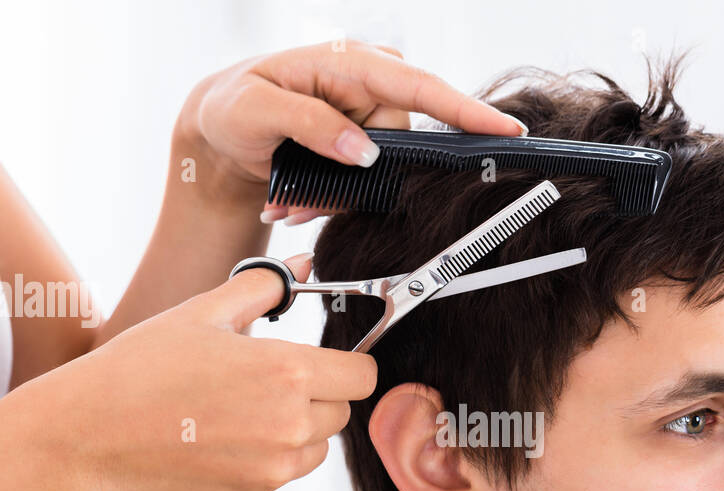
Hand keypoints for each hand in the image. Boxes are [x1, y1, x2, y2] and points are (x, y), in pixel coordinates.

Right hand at [49, 254, 376, 490]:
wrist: (88, 435)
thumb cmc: (141, 367)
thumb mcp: (203, 313)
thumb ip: (265, 287)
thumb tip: (306, 264)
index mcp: (287, 373)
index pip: (363, 376)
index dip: (347, 365)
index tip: (325, 361)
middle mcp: (289, 427)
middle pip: (341, 414)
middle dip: (316, 396)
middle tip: (264, 383)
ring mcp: (271, 472)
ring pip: (314, 450)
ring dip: (293, 433)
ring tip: (236, 414)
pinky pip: (277, 478)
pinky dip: (259, 464)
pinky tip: (214, 443)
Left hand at [174, 38, 527, 219]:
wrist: (219, 129)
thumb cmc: (234, 105)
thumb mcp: (258, 110)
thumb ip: (310, 125)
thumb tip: (361, 150)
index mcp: (348, 62)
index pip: (419, 86)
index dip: (466, 111)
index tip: (504, 131)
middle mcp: (367, 86)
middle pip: (399, 144)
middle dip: (359, 179)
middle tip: (304, 196)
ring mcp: (366, 116)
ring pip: (382, 171)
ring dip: (338, 193)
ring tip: (291, 196)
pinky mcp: (360, 144)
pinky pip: (367, 181)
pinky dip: (334, 196)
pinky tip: (298, 196)